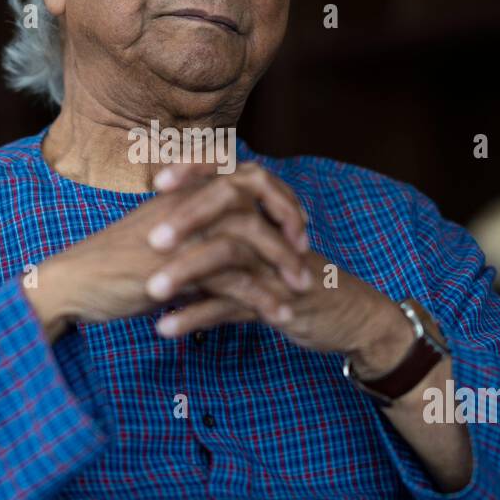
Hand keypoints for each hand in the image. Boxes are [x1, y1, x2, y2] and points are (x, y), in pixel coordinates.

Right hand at [24, 160, 310, 341]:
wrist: (73, 282)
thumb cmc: (114, 262)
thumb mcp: (161, 236)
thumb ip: (195, 229)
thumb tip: (229, 237)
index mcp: (187, 190)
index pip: (248, 177)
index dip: (279, 198)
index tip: (297, 227)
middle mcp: (187, 202)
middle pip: (255, 198)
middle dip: (288, 226)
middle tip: (307, 256)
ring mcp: (183, 232)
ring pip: (249, 238)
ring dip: (281, 266)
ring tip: (301, 291)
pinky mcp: (177, 266)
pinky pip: (232, 279)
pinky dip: (261, 298)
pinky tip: (279, 316)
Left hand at [146, 162, 413, 369]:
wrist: (348, 315)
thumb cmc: (293, 278)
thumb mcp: (260, 248)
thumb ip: (222, 230)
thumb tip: (170, 219)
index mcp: (263, 210)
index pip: (228, 174)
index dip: (196, 172)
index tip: (157, 183)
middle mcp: (270, 230)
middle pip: (229, 206)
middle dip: (188, 219)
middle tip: (151, 240)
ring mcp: (275, 265)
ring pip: (229, 257)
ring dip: (186, 274)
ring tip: (151, 291)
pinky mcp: (278, 301)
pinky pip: (233, 306)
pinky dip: (196, 317)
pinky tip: (165, 328)